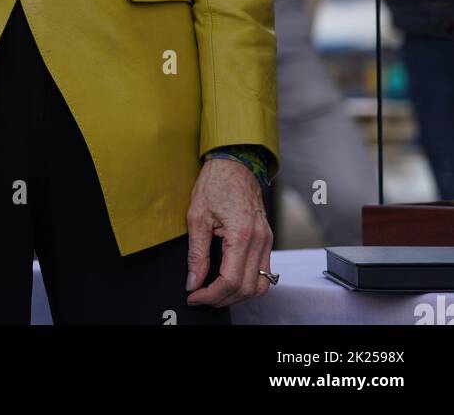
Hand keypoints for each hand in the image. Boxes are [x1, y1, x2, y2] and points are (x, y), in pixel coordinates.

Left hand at [184, 158, 273, 306]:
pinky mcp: (267, 239)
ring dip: (238, 295)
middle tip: (201, 296)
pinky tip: (230, 280)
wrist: (235, 162)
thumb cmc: (216, 182)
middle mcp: (259, 240)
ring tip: (215, 292)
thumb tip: (193, 280)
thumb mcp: (197, 216)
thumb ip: (196, 253)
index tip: (195, 295)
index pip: (231, 281)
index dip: (211, 295)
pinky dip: (248, 283)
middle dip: (222, 299)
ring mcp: (267, 240)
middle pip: (247, 288)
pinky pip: (264, 272)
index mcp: (242, 234)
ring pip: (260, 285)